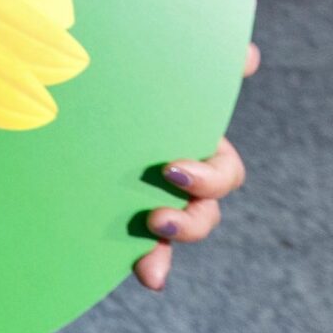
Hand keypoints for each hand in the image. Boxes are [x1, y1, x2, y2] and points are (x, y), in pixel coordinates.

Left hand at [134, 40, 257, 291]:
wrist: (83, 93)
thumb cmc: (132, 78)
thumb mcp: (162, 69)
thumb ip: (204, 63)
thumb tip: (248, 55)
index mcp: (195, 146)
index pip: (223, 172)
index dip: (209, 177)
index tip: (171, 170)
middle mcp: (179, 179)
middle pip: (205, 211)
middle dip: (190, 221)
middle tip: (157, 217)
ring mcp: (154, 199)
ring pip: (179, 232)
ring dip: (171, 242)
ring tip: (148, 239)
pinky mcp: (126, 217)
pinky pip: (147, 249)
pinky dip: (153, 265)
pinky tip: (149, 277)